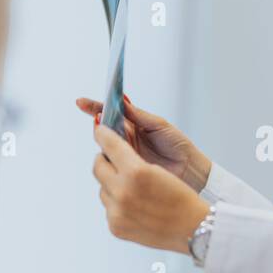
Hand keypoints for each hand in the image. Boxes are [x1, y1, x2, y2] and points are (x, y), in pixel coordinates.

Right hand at [76, 95, 211, 190]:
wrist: (190, 170)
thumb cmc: (178, 145)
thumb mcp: (159, 125)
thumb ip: (138, 115)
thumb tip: (121, 102)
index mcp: (134, 124)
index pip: (111, 112)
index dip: (95, 107)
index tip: (81, 103)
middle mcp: (126, 138)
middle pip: (104, 128)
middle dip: (97, 122)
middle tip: (96, 120)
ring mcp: (126, 154)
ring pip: (106, 145)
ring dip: (102, 140)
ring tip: (104, 135)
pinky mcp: (127, 169)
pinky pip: (112, 162)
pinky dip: (108, 158)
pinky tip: (108, 154)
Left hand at [93, 124, 210, 253]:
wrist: (192, 228)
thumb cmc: (181, 197)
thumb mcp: (159, 170)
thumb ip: (131, 159)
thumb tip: (110, 151)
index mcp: (136, 172)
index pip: (110, 145)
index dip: (104, 135)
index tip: (100, 131)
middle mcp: (122, 192)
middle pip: (98, 166)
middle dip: (105, 160)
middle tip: (114, 160)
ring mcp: (117, 212)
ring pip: (102, 188)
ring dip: (112, 183)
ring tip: (132, 188)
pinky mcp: (115, 226)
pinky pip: (108, 207)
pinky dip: (117, 203)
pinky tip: (135, 205)